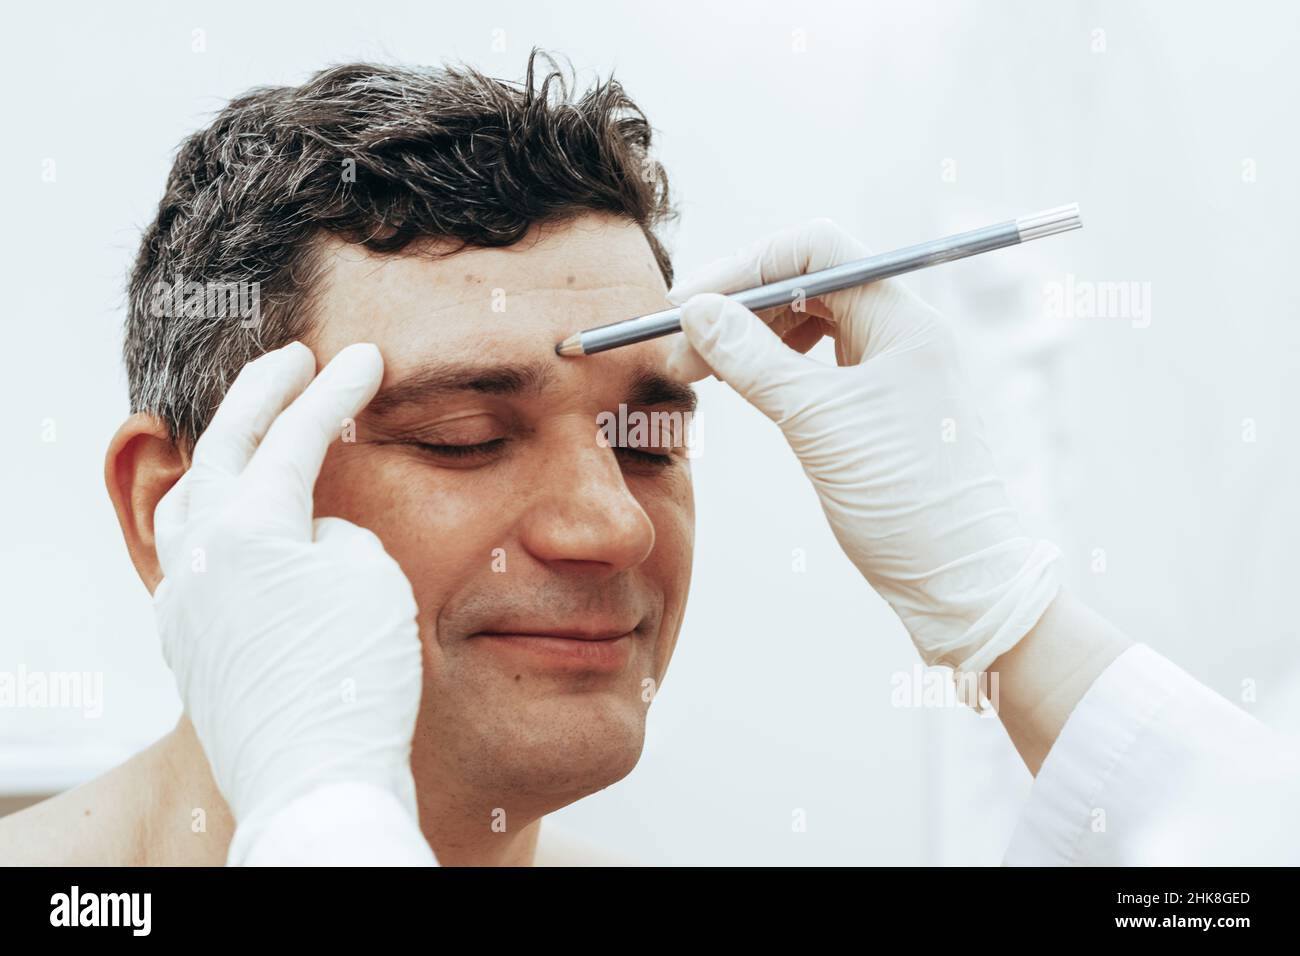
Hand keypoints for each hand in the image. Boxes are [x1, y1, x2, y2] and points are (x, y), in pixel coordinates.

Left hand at [152, 342, 423, 845]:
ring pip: (187, 501)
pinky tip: (237, 525)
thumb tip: (310, 537)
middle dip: (260, 395)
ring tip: (247, 431)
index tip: (365, 358)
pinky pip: (189, 556)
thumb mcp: (370, 579)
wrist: (317, 782)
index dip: (335, 391)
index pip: (294, 437)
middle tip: (294, 359)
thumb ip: (334, 533)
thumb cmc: (355, 683)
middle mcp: (198, 556)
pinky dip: (214, 518)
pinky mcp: (187, 644)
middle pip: (221, 448)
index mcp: (246, 529)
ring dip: (220, 455)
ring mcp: (183, 602)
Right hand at [666, 219, 1060, 689]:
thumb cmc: (906, 501)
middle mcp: (900, 335)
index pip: (817, 252)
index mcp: (902, 321)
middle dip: (742, 306)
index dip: (747, 268)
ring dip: (753, 337)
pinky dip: (775, 369)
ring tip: (706, 370)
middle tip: (683, 345)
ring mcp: (891, 372)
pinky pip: (818, 366)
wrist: (959, 582)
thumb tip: (698, 309)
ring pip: (810, 325)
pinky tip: (746, 388)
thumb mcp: (817, 422)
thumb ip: (753, 359)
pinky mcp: (878, 410)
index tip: (691, 303)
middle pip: (809, 285)